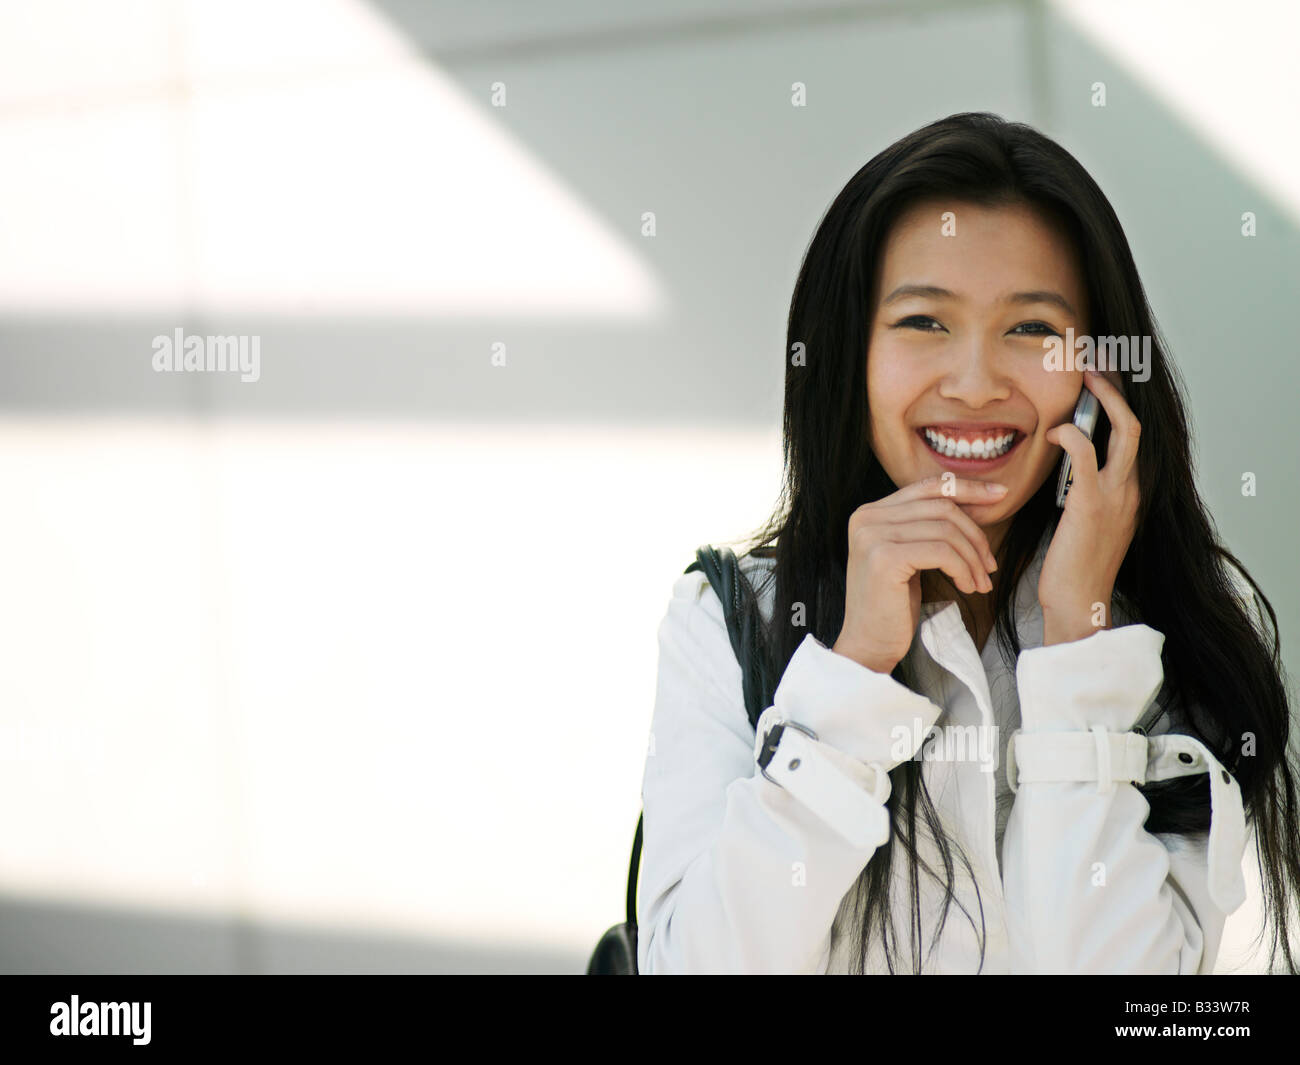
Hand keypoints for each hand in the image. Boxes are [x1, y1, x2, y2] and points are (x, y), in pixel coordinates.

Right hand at [832, 474, 1008, 673]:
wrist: (868, 643)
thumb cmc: (892, 603)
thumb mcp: (910, 555)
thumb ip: (928, 526)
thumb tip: (975, 500)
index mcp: (871, 512)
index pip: (928, 486)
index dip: (968, 488)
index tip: (1000, 494)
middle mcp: (867, 518)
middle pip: (942, 507)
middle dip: (976, 535)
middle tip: (990, 566)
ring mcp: (873, 536)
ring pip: (946, 530)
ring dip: (972, 558)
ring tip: (980, 582)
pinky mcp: (884, 558)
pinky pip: (942, 552)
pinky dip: (963, 569)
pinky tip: (967, 587)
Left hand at [1038, 368, 1140, 644]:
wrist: (1077, 604)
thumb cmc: (1071, 567)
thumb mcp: (1082, 522)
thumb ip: (1080, 491)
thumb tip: (1060, 464)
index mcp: (1130, 492)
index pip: (1131, 435)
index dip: (1117, 402)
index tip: (1098, 376)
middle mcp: (1132, 488)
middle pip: (1136, 423)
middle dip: (1117, 387)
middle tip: (1095, 359)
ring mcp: (1117, 495)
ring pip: (1125, 430)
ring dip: (1104, 397)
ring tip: (1084, 375)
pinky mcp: (1093, 504)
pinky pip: (1087, 455)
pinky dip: (1071, 434)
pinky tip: (1051, 432)